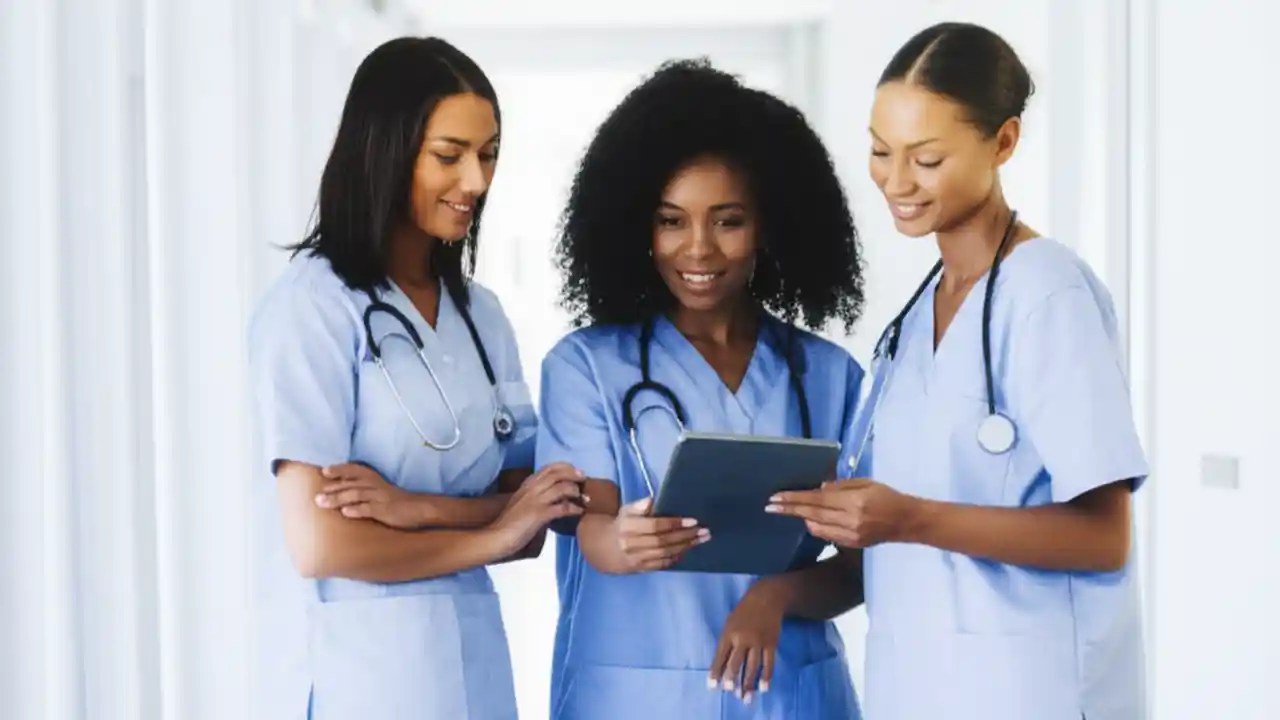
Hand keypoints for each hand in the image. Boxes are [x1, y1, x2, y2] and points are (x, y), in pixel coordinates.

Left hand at [315, 463, 426, 529]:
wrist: (420, 509)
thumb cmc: (396, 501)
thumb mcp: (379, 490)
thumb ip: (362, 488)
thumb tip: (340, 490)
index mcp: (374, 479)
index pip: (355, 470)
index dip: (340, 469)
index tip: (324, 471)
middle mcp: (376, 486)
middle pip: (350, 484)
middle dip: (332, 488)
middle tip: (315, 496)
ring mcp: (381, 498)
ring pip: (356, 495)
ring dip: (337, 498)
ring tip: (322, 503)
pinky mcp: (386, 510)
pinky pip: (370, 509)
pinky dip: (357, 510)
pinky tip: (345, 513)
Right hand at [487, 463, 586, 554]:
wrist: (496, 537)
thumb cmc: (508, 524)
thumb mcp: (521, 504)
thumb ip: (534, 497)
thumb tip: (552, 497)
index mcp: (527, 485)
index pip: (548, 468)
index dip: (564, 467)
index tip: (575, 471)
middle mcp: (532, 489)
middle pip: (557, 473)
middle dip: (573, 474)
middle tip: (584, 479)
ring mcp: (535, 500)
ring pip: (561, 487)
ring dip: (576, 491)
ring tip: (584, 498)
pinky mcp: (539, 514)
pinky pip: (562, 507)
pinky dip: (574, 508)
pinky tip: (579, 512)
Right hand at [611, 498, 709, 573]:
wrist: (602, 549)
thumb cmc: (620, 525)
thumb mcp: (625, 511)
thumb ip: (639, 506)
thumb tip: (652, 500)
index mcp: (628, 527)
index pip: (654, 526)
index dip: (674, 523)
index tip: (693, 520)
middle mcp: (631, 544)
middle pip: (663, 541)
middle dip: (686, 536)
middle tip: (704, 530)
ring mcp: (636, 559)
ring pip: (664, 553)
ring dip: (685, 547)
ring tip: (702, 539)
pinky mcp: (640, 569)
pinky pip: (661, 564)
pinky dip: (676, 557)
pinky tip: (687, 550)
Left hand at [709, 584, 782, 704]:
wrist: (765, 599)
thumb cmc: (743, 613)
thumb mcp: (729, 623)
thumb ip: (726, 643)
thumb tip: (722, 665)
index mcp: (729, 633)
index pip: (720, 656)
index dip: (715, 672)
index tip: (712, 686)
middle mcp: (742, 639)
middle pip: (736, 662)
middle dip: (731, 678)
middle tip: (729, 691)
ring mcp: (758, 642)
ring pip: (752, 666)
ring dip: (748, 683)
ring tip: (745, 697)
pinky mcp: (771, 643)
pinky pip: (768, 663)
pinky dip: (766, 677)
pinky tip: (763, 688)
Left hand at [766, 478, 921, 547]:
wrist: (906, 521)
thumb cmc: (887, 496)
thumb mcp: (865, 483)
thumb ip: (840, 486)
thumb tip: (818, 488)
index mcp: (853, 502)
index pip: (817, 499)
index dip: (795, 498)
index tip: (776, 497)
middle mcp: (850, 520)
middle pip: (812, 514)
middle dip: (789, 510)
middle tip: (770, 506)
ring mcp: (851, 535)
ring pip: (817, 528)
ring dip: (802, 518)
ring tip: (791, 510)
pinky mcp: (852, 544)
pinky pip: (827, 536)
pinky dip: (816, 527)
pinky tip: (811, 520)